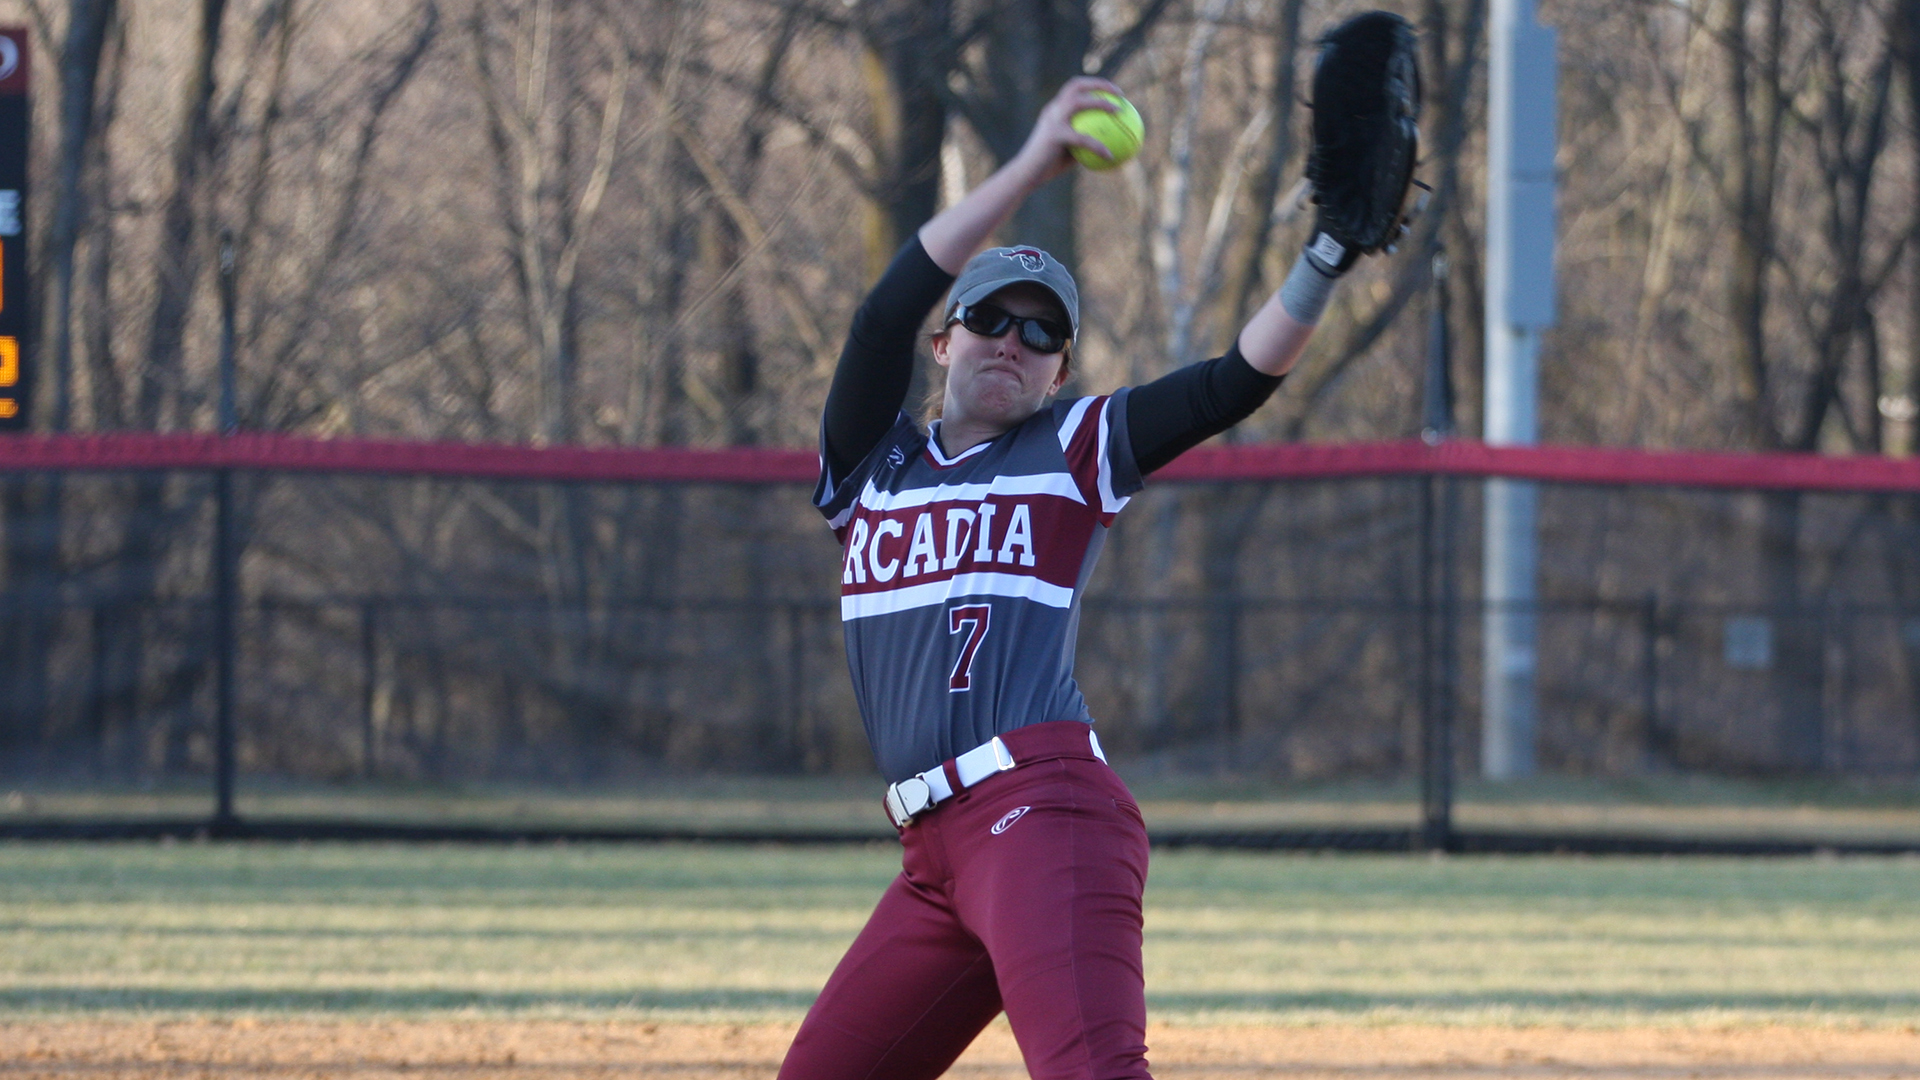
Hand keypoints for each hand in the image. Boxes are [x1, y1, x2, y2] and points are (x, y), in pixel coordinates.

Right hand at [1012, 76, 1128, 184]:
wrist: (1026, 175)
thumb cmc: (1048, 166)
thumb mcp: (1070, 152)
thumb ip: (1086, 144)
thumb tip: (1112, 145)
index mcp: (1055, 109)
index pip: (1074, 87)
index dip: (1094, 83)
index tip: (1113, 91)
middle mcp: (1053, 109)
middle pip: (1076, 85)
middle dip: (1098, 84)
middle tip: (1120, 94)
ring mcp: (1052, 120)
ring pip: (1078, 102)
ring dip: (1100, 102)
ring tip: (1119, 110)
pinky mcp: (1054, 135)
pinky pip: (1082, 139)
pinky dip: (1098, 147)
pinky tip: (1110, 157)